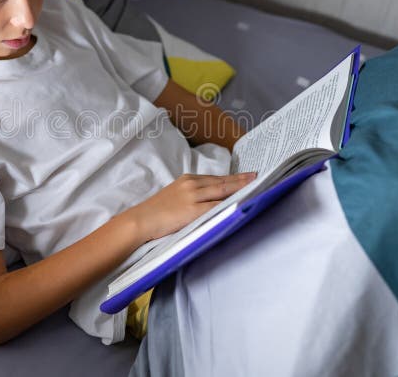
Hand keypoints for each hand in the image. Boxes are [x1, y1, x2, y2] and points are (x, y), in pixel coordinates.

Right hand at [123, 172, 256, 241]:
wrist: (141, 220)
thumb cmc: (156, 213)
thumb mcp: (175, 197)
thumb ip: (192, 196)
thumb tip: (210, 201)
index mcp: (188, 180)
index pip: (216, 178)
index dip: (233, 178)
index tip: (247, 176)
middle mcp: (192, 184)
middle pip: (222, 182)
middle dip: (241, 180)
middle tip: (257, 177)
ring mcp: (192, 196)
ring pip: (222, 191)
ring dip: (239, 189)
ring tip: (254, 187)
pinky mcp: (192, 210)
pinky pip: (216, 206)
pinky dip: (229, 203)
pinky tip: (240, 202)